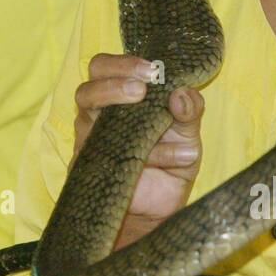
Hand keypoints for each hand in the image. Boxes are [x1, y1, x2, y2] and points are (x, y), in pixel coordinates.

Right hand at [73, 54, 204, 239]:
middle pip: (85, 87)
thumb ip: (190, 111)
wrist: (163, 212)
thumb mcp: (188, 134)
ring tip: (156, 117)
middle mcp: (97, 118)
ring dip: (119, 110)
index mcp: (119, 100)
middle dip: (113, 81)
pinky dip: (153, 154)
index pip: (103, 69)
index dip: (122, 64)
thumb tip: (182, 92)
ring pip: (87, 115)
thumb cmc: (172, 163)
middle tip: (143, 87)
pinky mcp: (93, 171)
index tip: (153, 68)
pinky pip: (112, 155)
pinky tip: (179, 156)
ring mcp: (91, 144)